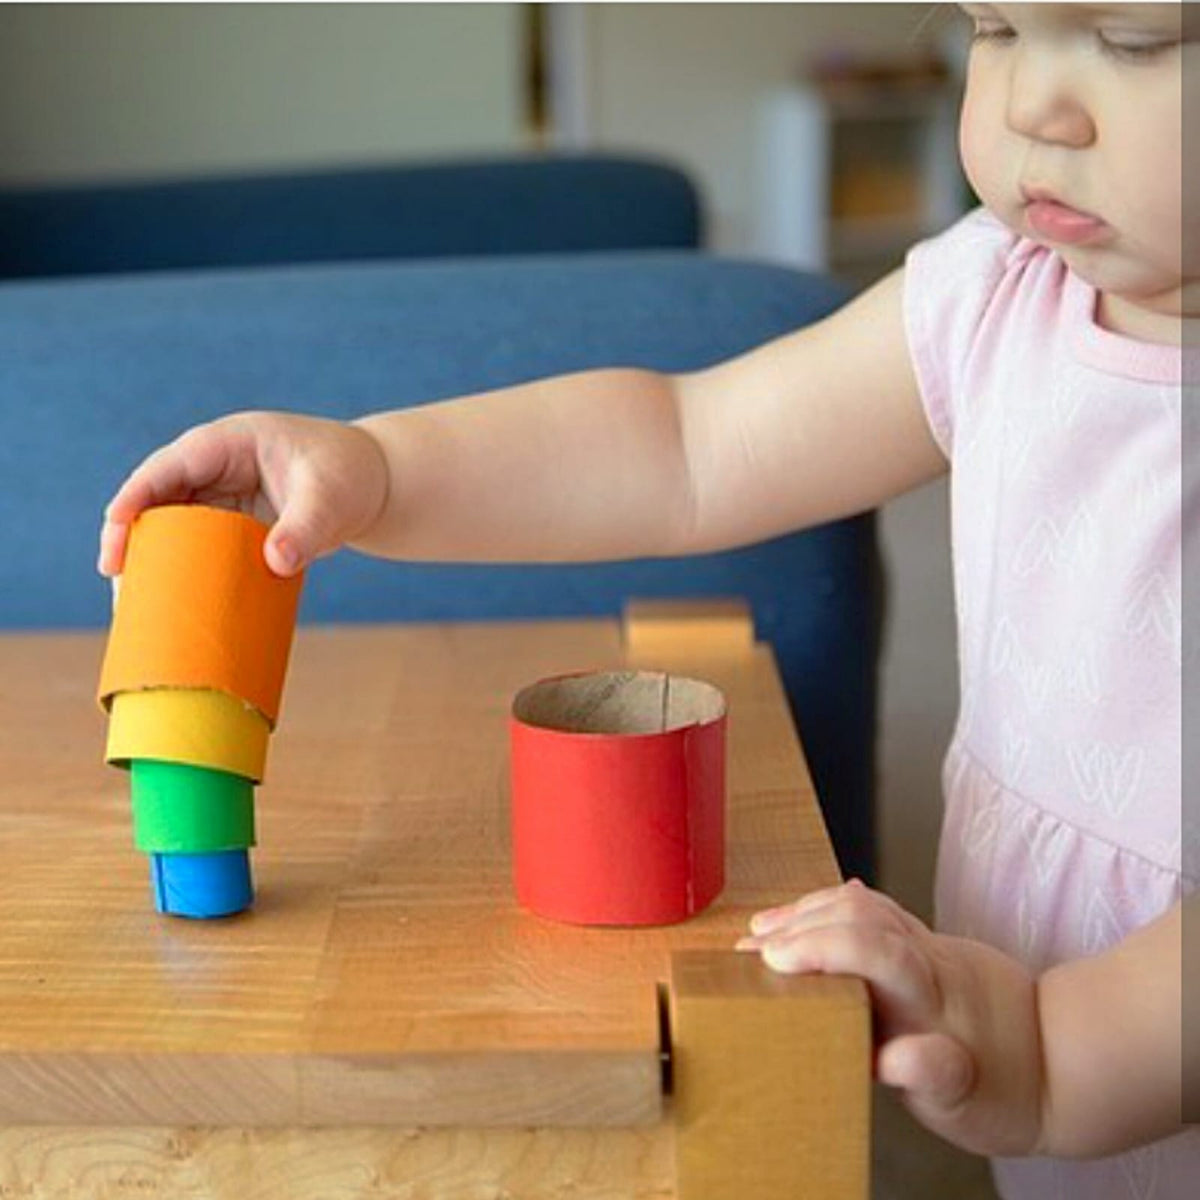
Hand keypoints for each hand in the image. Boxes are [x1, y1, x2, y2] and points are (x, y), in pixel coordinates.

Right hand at [98, 411, 387, 577]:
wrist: (371, 485)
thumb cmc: (350, 475)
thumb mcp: (331, 498)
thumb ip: (306, 527)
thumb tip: (276, 564)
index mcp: (230, 442)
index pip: (171, 465)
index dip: (138, 492)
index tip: (117, 523)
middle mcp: (214, 466)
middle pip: (157, 497)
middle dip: (130, 532)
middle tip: (115, 576)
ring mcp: (219, 496)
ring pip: (168, 524)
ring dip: (148, 556)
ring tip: (130, 599)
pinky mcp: (228, 525)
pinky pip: (193, 546)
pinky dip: (177, 569)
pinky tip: (164, 603)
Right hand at [736, 879, 1045, 1157]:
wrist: (1062, 1061)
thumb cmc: (1008, 1093)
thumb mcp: (969, 1104)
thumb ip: (931, 1076)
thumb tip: (895, 1057)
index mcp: (930, 998)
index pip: (872, 949)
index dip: (819, 946)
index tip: (772, 959)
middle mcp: (926, 960)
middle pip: (858, 915)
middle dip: (797, 925)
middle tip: (749, 953)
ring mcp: (926, 945)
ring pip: (861, 904)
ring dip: (805, 912)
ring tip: (762, 930)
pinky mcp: (925, 942)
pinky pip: (871, 910)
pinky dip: (829, 908)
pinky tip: (806, 912)